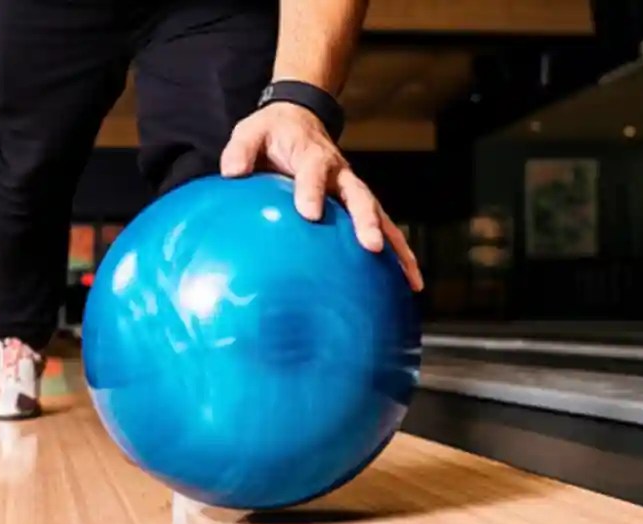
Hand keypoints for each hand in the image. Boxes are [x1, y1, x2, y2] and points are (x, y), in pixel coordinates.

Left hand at [220, 103, 423, 291]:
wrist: (299, 119)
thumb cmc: (272, 132)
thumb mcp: (251, 132)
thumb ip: (241, 151)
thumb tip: (231, 173)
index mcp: (313, 156)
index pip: (314, 172)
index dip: (312, 190)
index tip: (309, 214)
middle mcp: (340, 174)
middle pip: (360, 197)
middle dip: (367, 222)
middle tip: (372, 246)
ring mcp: (353, 191)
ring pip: (380, 218)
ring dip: (397, 247)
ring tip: (412, 279)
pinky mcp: (357, 206)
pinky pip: (381, 230)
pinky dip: (398, 256)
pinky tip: (407, 285)